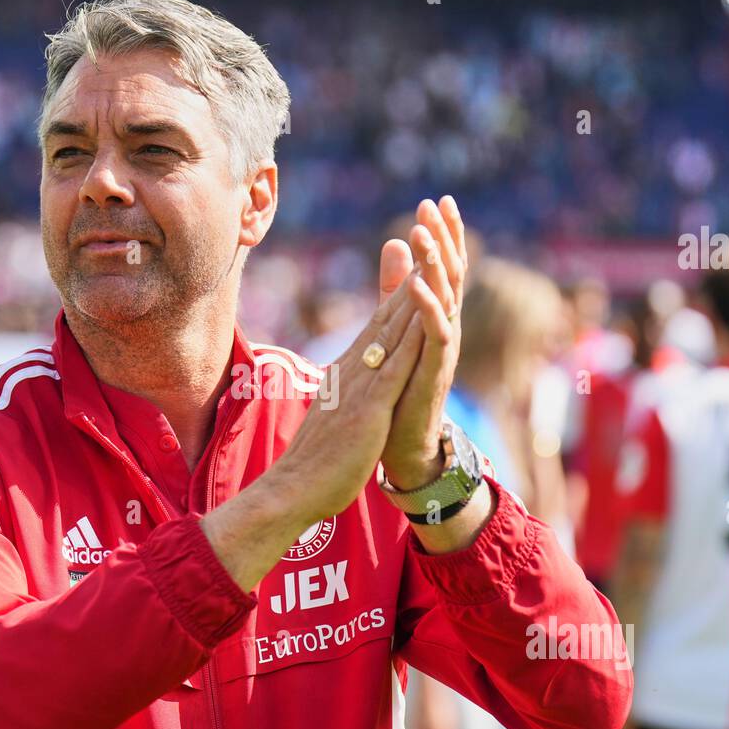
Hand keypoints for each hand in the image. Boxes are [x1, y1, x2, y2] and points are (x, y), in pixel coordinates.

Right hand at [271, 269, 443, 523]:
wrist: (293, 489)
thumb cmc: (312, 464)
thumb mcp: (331, 417)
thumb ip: (341, 396)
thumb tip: (345, 387)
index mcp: (346, 374)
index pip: (378, 326)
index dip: (400, 293)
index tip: (418, 264)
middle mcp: (353, 371)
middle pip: (388, 316)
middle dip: (412, 278)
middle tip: (432, 240)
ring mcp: (360, 387)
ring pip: (394, 332)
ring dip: (417, 295)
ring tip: (436, 260)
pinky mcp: (369, 408)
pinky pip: (397, 367)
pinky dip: (414, 339)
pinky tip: (432, 316)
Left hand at [378, 196, 468, 489]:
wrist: (402, 444)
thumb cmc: (400, 388)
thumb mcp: (397, 326)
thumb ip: (396, 287)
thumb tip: (395, 241)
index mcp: (435, 317)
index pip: (443, 268)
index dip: (442, 235)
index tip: (434, 201)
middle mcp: (445, 329)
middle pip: (451, 275)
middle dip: (443, 239)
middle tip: (433, 205)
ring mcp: (442, 350)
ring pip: (445, 299)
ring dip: (434, 265)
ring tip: (422, 234)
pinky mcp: (434, 371)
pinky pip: (435, 334)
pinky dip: (427, 307)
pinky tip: (416, 283)